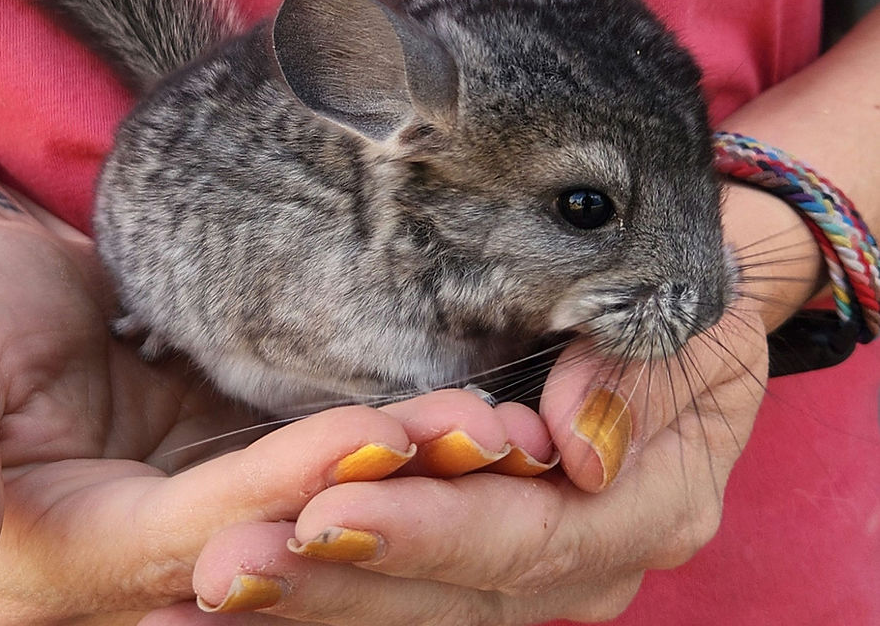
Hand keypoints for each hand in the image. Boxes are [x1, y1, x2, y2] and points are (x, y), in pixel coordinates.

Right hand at [0, 106, 559, 622]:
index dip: (283, 483)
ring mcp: (198, 520)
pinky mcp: (232, 472)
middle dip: (390, 502)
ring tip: (507, 432)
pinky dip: (395, 450)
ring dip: (417, 481)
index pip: (192, 531)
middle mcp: (142, 570)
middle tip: (493, 446)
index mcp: (64, 561)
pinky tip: (469, 419)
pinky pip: (324, 470)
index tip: (380, 432)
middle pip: (281, 542)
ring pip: (321, 516)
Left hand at [136, 299, 767, 625]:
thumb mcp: (682, 316)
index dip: (435, 529)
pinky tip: (238, 602)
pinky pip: (411, 589)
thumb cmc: (685, 302)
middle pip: (463, 596)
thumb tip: (575, 450)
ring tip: (205, 601)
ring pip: (425, 610)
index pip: (532, 537)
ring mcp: (542, 568)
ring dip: (317, 605)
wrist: (692, 313)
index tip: (332, 510)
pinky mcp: (491, 552)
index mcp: (651, 506)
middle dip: (343, 588)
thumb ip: (632, 379)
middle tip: (230, 569)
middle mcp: (594, 561)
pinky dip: (330, 597)